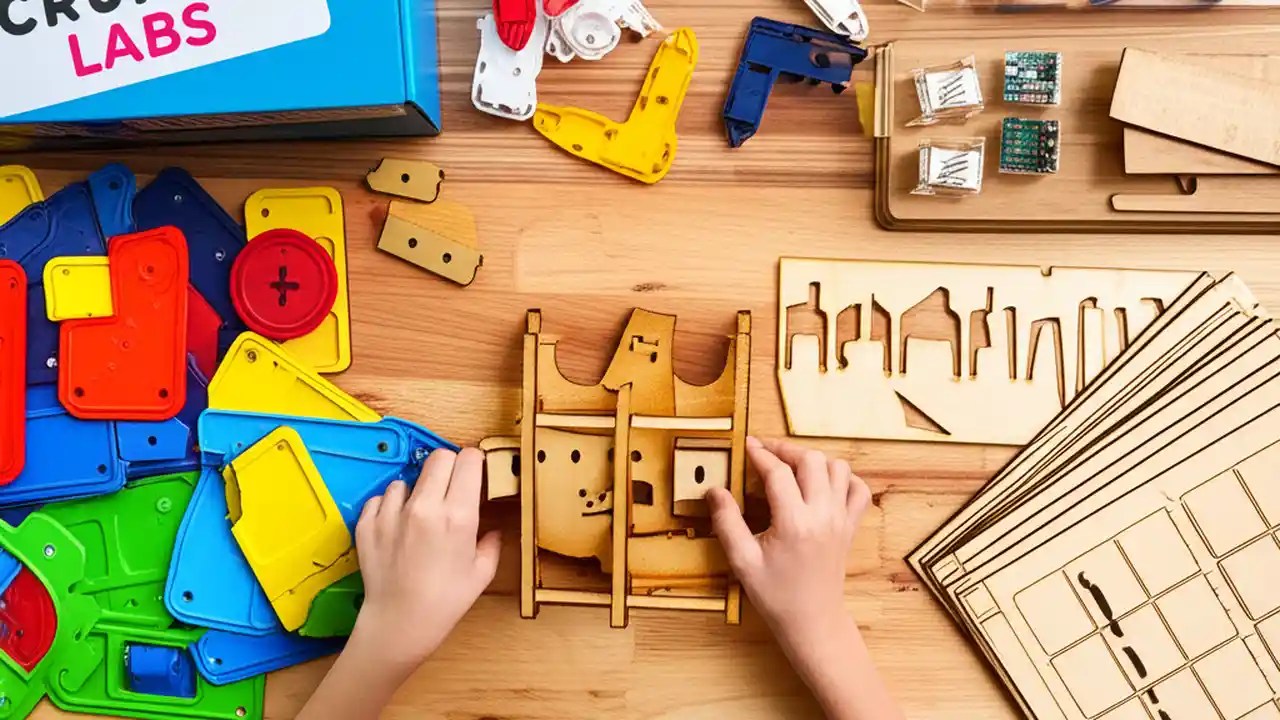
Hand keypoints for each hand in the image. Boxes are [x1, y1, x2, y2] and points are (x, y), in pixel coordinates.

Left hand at [351, 448, 501, 671]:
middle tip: (451, 487)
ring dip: (416, 490)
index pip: (468, 460)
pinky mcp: (367, 523)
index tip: (475, 472)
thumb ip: (491, 543)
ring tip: (419, 514)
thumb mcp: (481, 573)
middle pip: (439, 457)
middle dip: (449, 467)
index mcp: (458, 516)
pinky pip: (381, 498)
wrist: (399, 624)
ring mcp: (392, 514)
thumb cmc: (445, 602)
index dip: (475, 462)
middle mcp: (424, 507)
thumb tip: (491, 528)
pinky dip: (390, 507)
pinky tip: (396, 526)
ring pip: (407, 479)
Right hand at [706, 437, 870, 653]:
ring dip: (814, 460)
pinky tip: (824, 483)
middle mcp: (823, 515)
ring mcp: (841, 519)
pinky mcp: (851, 526)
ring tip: (792, 466)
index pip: (778, 472)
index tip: (746, 445)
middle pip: (811, 460)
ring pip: (838, 468)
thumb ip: (726, 522)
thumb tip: (714, 490)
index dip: (760, 454)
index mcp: (794, 523)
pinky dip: (844, 478)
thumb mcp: (742, 561)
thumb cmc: (775, 594)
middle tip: (766, 453)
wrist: (812, 621)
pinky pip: (859, 489)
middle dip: (786, 449)